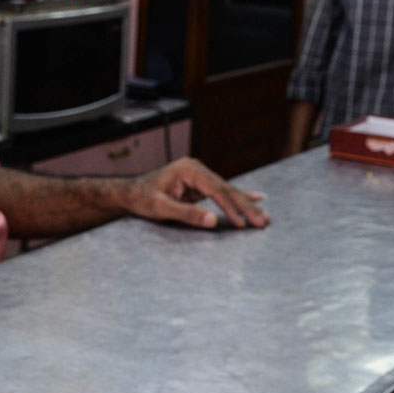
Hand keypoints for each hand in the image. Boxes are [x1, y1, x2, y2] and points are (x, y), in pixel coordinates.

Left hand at [123, 158, 268, 229]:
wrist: (130, 193)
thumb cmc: (142, 198)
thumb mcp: (161, 208)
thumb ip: (186, 213)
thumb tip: (213, 220)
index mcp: (188, 169)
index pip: (216, 189)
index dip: (231, 207)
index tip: (242, 223)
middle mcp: (196, 169)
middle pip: (226, 189)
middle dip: (245, 206)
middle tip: (262, 221)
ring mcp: (199, 175)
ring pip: (227, 191)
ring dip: (245, 205)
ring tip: (263, 217)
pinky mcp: (199, 185)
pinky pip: (222, 193)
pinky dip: (238, 198)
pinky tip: (256, 198)